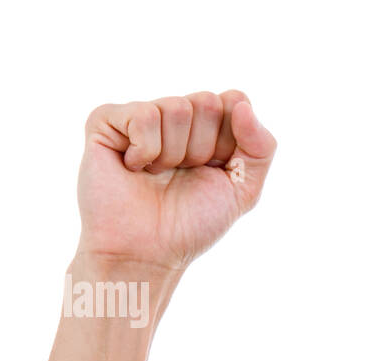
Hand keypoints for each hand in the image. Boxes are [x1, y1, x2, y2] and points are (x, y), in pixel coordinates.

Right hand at [75, 90, 276, 272]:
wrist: (147, 252)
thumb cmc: (191, 224)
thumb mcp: (243, 189)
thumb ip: (261, 146)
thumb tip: (241, 104)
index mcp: (209, 128)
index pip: (235, 100)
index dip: (231, 141)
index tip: (217, 169)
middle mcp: (176, 117)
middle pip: (208, 102)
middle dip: (202, 148)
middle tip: (182, 174)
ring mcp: (141, 117)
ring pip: (177, 108)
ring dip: (173, 154)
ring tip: (156, 175)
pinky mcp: (107, 121)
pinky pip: (144, 115)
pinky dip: (146, 150)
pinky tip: (133, 168)